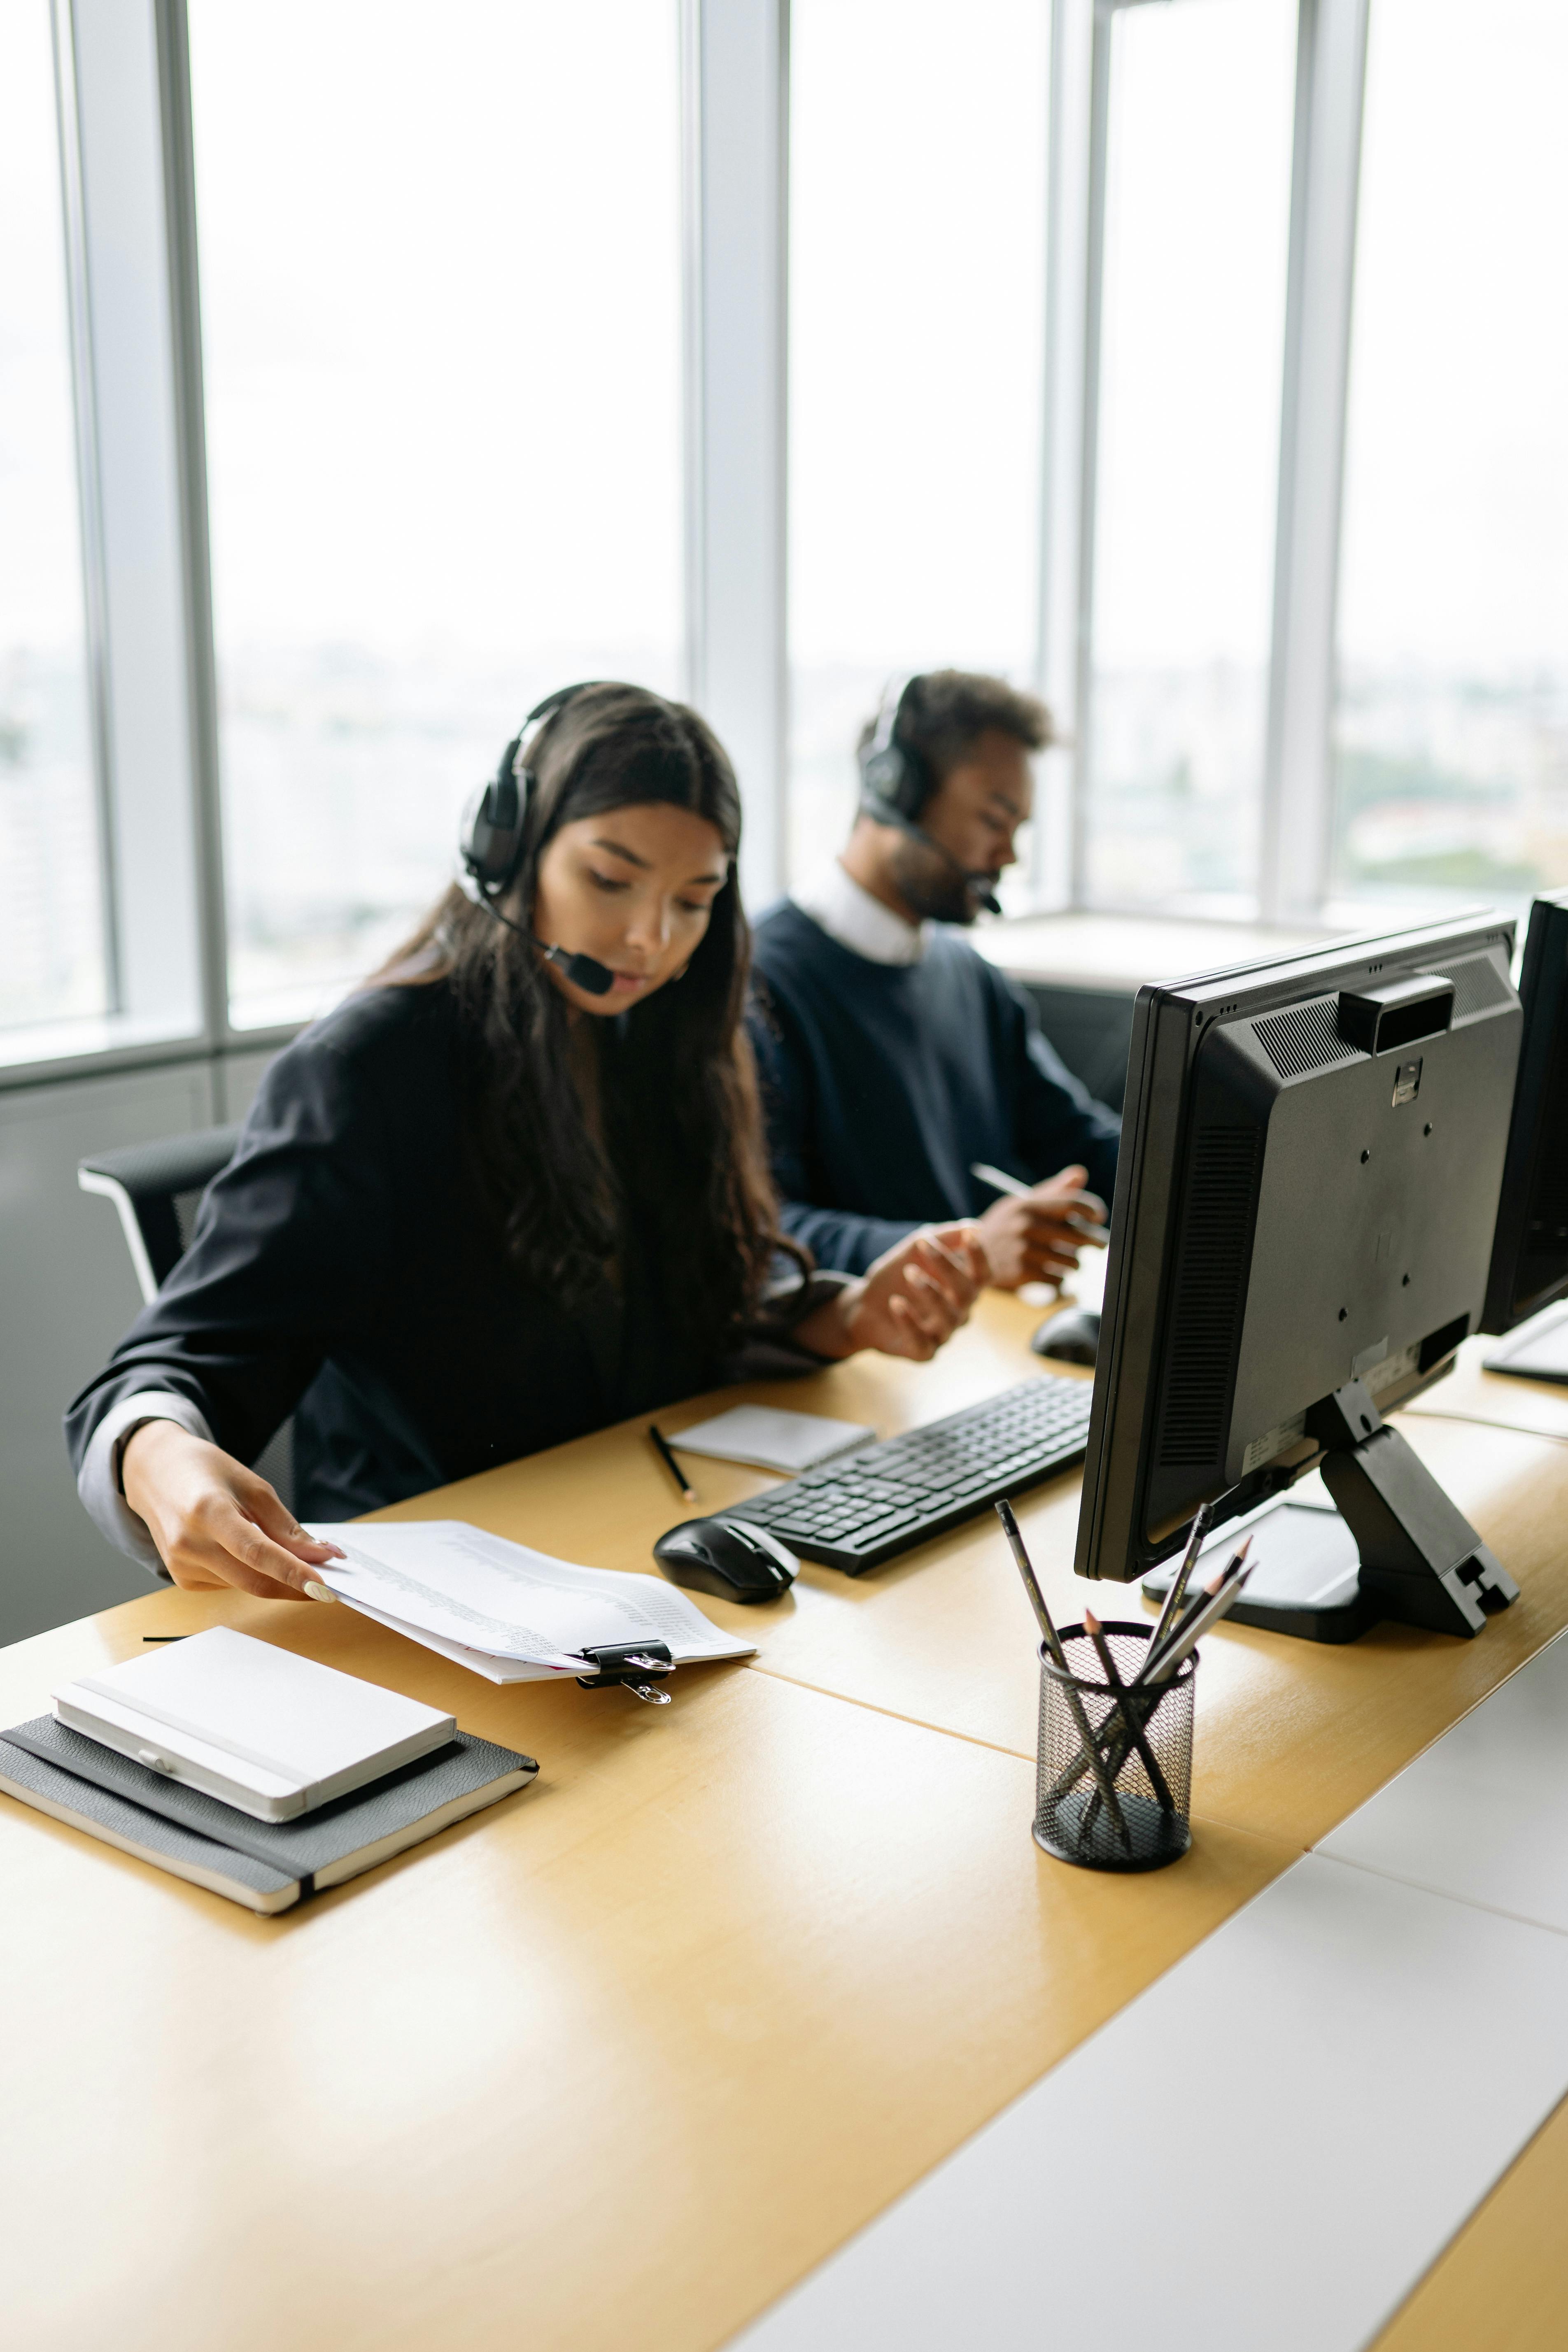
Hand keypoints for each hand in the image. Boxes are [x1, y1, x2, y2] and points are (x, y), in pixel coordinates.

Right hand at [120, 1420, 344, 1600]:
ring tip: (291, 1560)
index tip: (325, 1586)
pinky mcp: (181, 1578)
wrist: (155, 1474)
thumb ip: (285, 1526)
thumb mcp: (252, 1486)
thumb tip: (322, 1555)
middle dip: (294, 1586)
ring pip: (244, 1585)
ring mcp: (180, 1565)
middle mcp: (188, 1543)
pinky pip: (229, 1584)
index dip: (293, 1572)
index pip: (257, 1552)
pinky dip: (250, 1575)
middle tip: (327, 1584)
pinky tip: (246, 1554)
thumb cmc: (206, 1472)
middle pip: (253, 1579)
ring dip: (275, 1580)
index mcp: (207, 1511)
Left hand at [796, 1224, 985, 1362]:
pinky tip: (896, 1302)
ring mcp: (942, 1334)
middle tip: (922, 1245)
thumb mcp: (915, 1250)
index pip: (983, 1275)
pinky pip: (922, 1342)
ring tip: (908, 1272)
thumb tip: (975, 1227)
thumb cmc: (896, 1277)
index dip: (980, 1257)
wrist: (863, 1307)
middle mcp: (959, 1313)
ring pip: (948, 1317)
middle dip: (947, 1267)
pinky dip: (909, 1321)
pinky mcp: (923, 1352)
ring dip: (929, 1291)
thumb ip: (944, 1237)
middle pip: (967, 1293)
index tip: (970, 1236)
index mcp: (962, 1288)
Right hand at [974, 1165, 1106, 1289]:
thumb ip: (1053, 1191)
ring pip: (1072, 1261)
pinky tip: (1055, 1275)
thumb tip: (1081, 1173)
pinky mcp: (1022, 1272)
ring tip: (1071, 1262)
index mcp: (1029, 1204)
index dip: (1092, 1209)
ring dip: (1075, 1263)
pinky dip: (1061, 1280)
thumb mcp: (1021, 1204)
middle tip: (1100, 1244)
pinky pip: (1058, 1279)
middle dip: (1095, 1241)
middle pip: (1079, 1236)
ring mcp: (1025, 1250)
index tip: (1098, 1217)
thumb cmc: (1003, 1228)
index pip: (1072, 1203)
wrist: (969, 1257)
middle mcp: (1027, 1225)